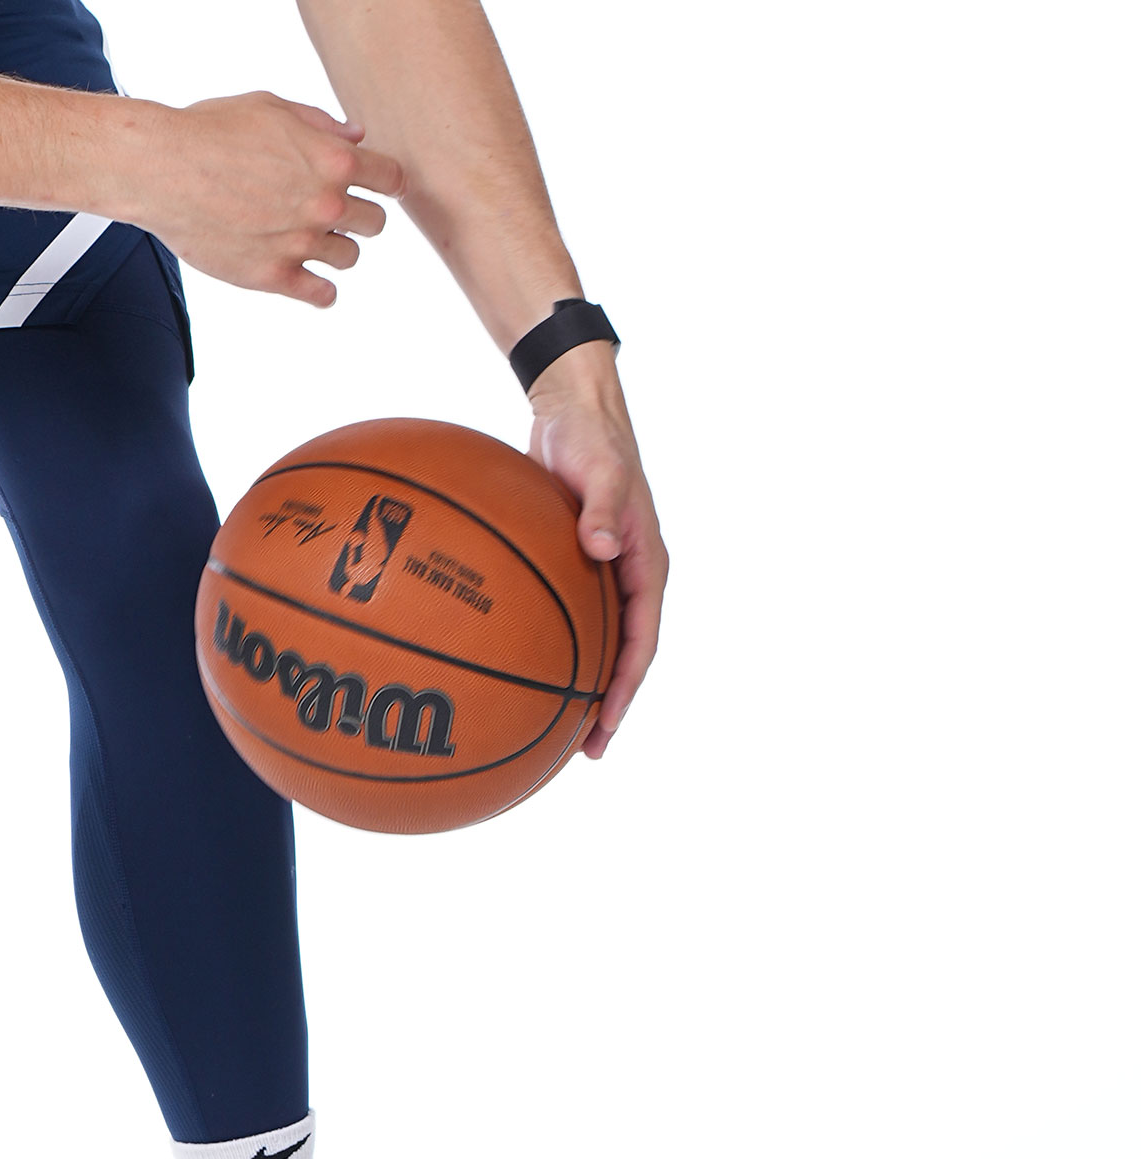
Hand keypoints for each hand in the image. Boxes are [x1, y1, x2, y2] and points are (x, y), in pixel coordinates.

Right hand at [141, 92, 400, 304]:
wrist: (158, 168)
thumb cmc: (209, 129)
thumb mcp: (270, 107)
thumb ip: (320, 123)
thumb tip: (357, 136)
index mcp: (334, 161)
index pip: (393, 180)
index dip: (386, 182)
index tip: (376, 187)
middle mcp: (325, 205)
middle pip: (376, 223)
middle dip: (358, 214)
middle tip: (330, 210)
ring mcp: (300, 244)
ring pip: (349, 258)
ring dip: (335, 248)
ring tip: (307, 237)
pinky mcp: (272, 275)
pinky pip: (322, 295)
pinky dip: (321, 289)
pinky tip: (309, 277)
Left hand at [525, 348, 665, 752]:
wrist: (574, 409)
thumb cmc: (591, 438)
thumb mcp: (601, 470)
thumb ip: (601, 508)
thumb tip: (599, 547)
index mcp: (646, 564)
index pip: (643, 641)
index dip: (626, 688)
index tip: (606, 726)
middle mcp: (629, 574)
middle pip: (621, 654)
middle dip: (605, 704)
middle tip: (582, 749)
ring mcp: (603, 570)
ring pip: (595, 640)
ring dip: (579, 682)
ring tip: (551, 726)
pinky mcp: (574, 560)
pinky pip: (566, 613)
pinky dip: (548, 642)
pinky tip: (511, 663)